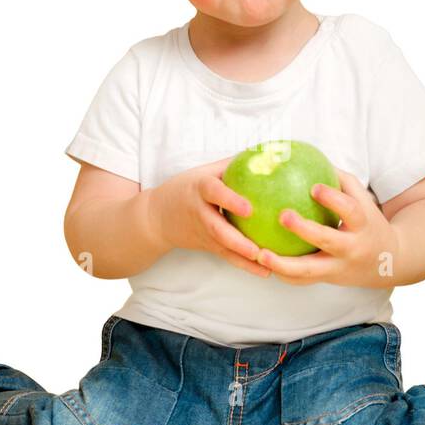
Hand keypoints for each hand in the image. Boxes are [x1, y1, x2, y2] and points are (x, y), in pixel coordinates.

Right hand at [146, 156, 271, 278]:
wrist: (156, 217)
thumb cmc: (187, 188)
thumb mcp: (204, 172)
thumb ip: (232, 165)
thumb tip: (267, 152)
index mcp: (199, 189)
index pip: (214, 192)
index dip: (230, 200)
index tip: (249, 208)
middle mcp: (199, 212)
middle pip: (217, 229)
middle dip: (236, 241)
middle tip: (257, 250)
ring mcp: (201, 233)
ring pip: (223, 248)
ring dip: (244, 258)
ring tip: (267, 264)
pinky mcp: (206, 246)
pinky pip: (226, 257)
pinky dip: (244, 266)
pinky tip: (266, 272)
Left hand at [255, 170, 398, 287]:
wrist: (388, 262)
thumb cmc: (367, 222)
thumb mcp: (362, 199)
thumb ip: (340, 179)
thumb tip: (308, 155)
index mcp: (362, 225)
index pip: (350, 210)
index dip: (333, 199)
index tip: (313, 188)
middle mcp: (352, 248)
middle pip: (328, 241)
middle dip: (305, 230)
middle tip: (282, 216)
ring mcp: (339, 268)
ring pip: (310, 271)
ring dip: (283, 264)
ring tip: (260, 253)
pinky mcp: (328, 280)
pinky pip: (302, 280)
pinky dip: (283, 273)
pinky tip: (263, 261)